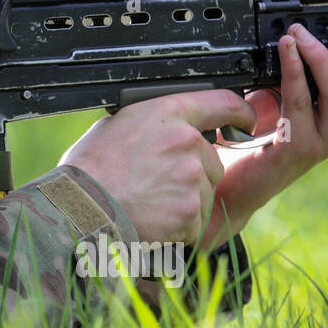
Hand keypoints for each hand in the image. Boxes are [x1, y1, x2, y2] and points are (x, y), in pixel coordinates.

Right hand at [58, 89, 255, 243]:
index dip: (240, 112)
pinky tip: (151, 219)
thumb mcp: (115, 127)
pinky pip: (195, 219)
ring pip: (204, 191)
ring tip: (148, 202)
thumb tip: (159, 129)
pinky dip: (178, 225)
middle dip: (193, 173)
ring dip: (184, 200)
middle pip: (211, 159)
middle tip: (157, 182)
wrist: (81, 209)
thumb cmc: (88, 171)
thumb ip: (149, 124)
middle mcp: (185, 141)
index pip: (222, 102)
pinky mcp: (192, 210)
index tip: (247, 119)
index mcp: (166, 113)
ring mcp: (192, 176)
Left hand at [204, 24, 327, 248]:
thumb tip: (295, 41)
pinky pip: (300, 104)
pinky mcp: (296, 150)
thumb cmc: (250, 142)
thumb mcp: (276, 103)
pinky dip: (293, 71)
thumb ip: (292, 80)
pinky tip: (285, 53)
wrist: (227, 187)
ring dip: (320, 59)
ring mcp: (323, 144)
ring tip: (300, 36)